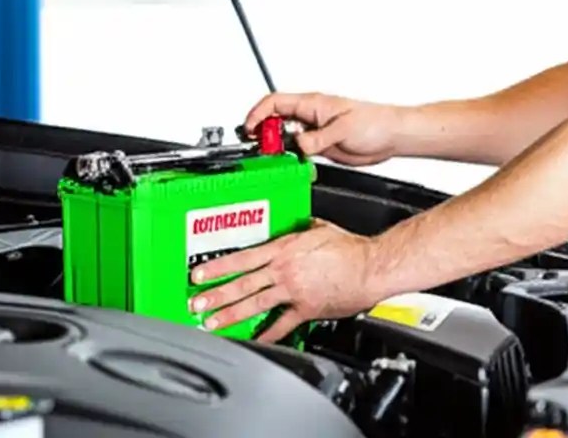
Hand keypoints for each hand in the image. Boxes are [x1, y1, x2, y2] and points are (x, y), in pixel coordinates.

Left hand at [189, 219, 382, 343]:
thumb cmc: (349, 248)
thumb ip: (299, 230)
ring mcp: (294, 291)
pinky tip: (253, 341)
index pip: (243, 258)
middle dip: (216, 295)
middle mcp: (285, 270)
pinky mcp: (306, 309)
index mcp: (284, 249)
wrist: (370, 267)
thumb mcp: (318, 228)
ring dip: (231, 314)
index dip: (218, 267)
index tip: (199, 274)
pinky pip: (281, 325)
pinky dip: (266, 335)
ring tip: (213, 322)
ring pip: (255, 304)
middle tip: (196, 304)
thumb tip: (292, 225)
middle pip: (243, 284)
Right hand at [243, 92, 403, 166]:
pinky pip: (296, 150)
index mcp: (313, 104)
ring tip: (270, 158)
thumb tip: (298, 144)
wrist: (391, 136)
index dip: (257, 114)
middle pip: (274, 119)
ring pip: (284, 136)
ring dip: (275, 146)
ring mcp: (313, 131)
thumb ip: (318, 139)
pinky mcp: (319, 146)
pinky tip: (289, 164)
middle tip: (259, 148)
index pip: (275, 103)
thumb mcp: (343, 129)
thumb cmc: (374, 122)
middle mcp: (310, 116)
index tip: (250, 129)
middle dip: (262, 132)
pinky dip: (288, 156)